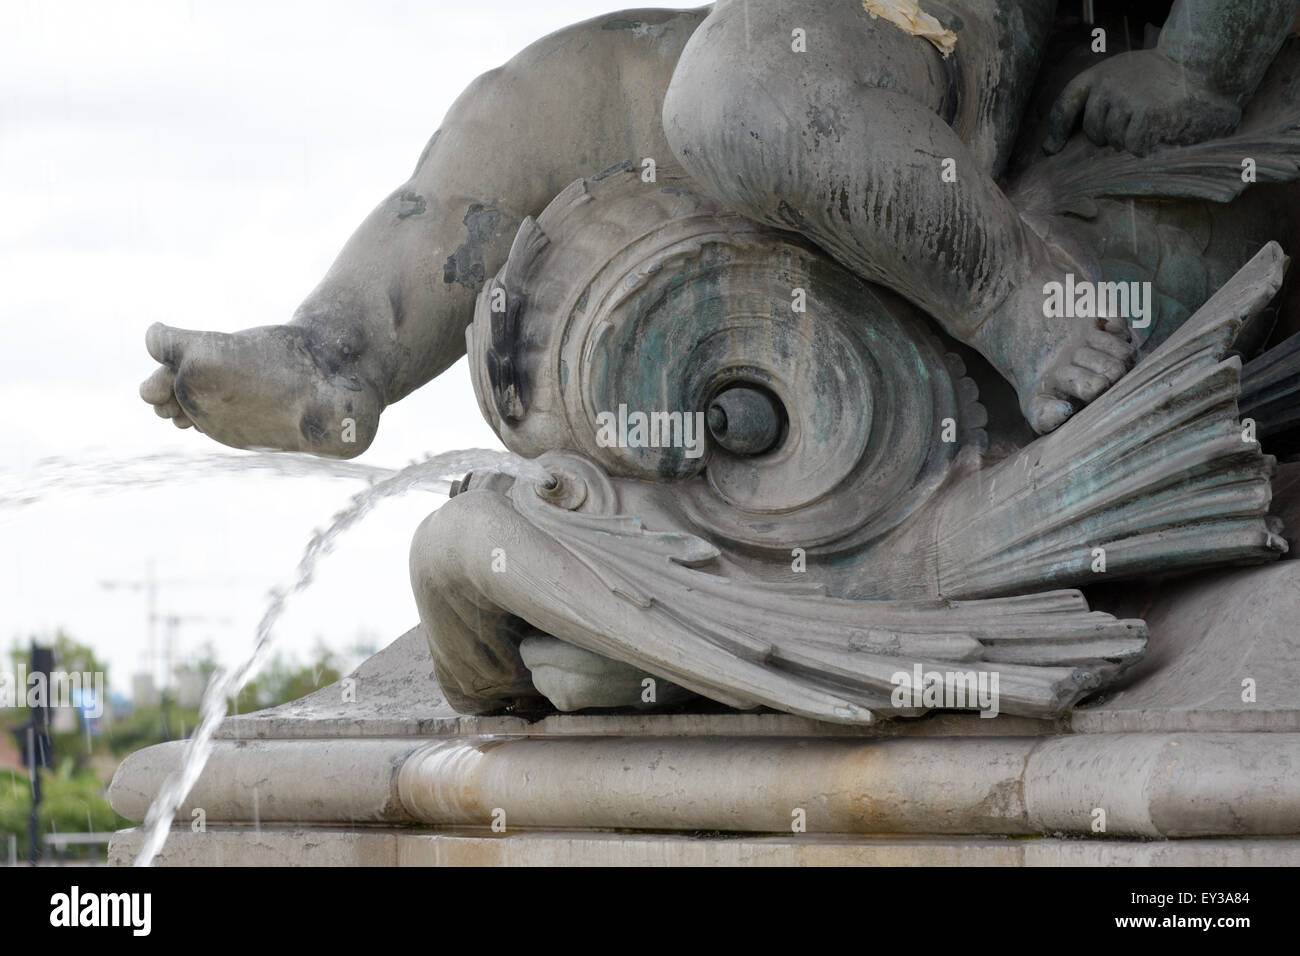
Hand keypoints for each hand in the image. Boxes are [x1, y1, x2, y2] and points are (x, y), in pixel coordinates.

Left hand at [1043, 50, 1240, 155]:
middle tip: (1130, 124)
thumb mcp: (1122, 75)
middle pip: (1092, 130)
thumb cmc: (1157, 78)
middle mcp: (1109, 85)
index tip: (1051, 149)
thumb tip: (1051, 148)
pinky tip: (1157, 131)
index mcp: (1100, 74)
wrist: (1200, 66)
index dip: (1057, 130)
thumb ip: (1094, 99)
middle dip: (1107, 136)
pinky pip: (1133, 147)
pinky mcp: (1146, 116)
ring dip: (1128, 140)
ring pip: (1113, 140)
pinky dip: (1144, 147)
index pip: (1066, 104)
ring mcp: (1127, 100)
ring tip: (1148, 122)